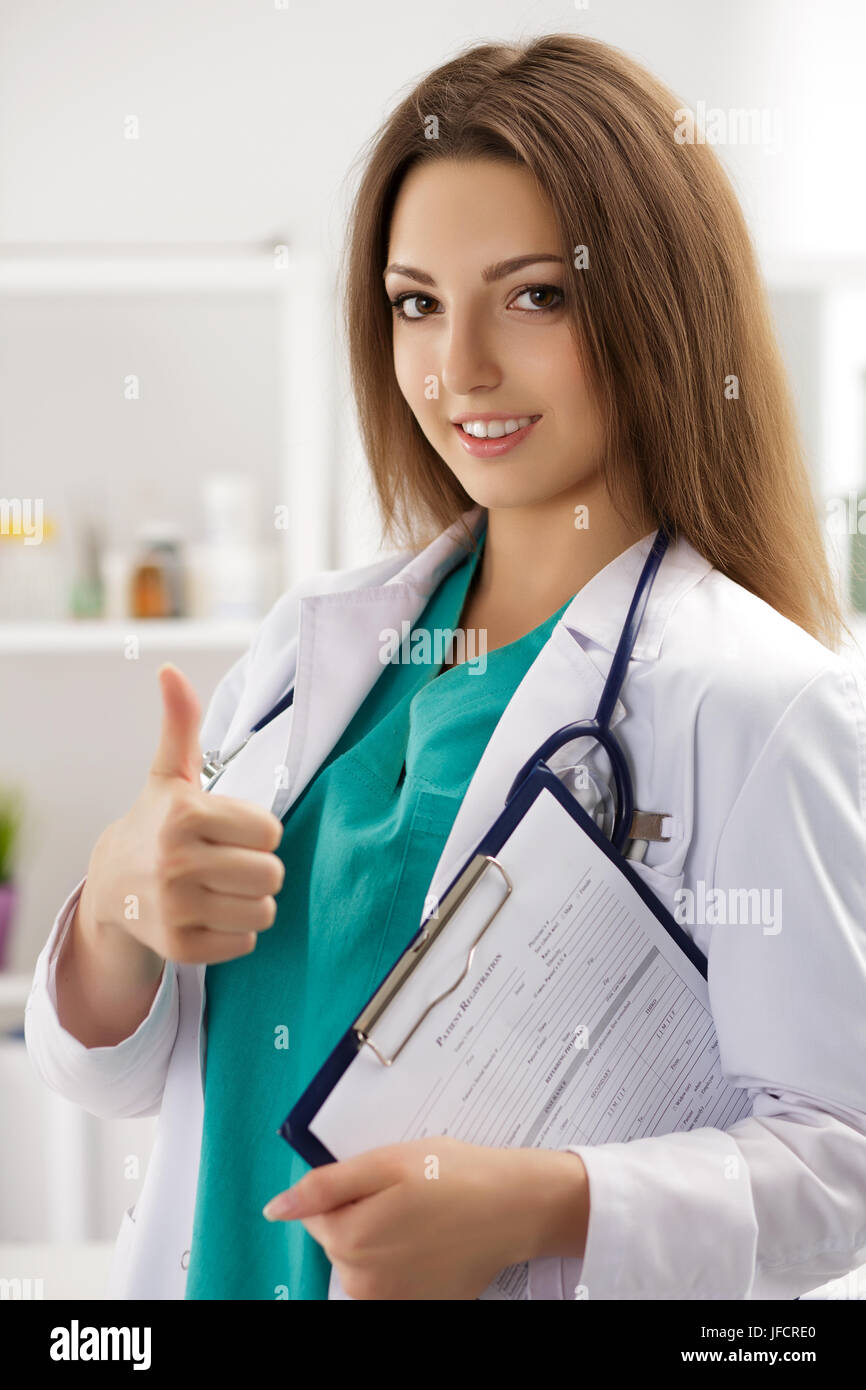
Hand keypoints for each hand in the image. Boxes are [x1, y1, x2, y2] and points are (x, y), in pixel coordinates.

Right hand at [80, 662, 285, 965]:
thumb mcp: (170, 774)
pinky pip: (247, 942)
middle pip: (273, 873)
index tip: (229, 830)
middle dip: (258, 867)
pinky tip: (208, 913)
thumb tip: (169, 670)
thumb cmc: (157, 823)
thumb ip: (180, 724)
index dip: (257, 830)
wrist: (112, 885)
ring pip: (264, 910)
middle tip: (229, 861)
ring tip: (221, 887)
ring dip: (251, 900)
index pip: (271, 831)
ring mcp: (176, 909)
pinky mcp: (180, 947)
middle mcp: (176, 863)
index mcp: (185, 816)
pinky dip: (235, 931)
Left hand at [263, 1136, 589, 1299]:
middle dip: (362, 1214)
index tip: (385, 1181)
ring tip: (422, 1217)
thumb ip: (326, 1186)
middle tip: (408, 1195)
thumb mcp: (386, 1162)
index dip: (348, 1190)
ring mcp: (389, 1303)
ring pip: (361, 1261)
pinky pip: (388, 1280)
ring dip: (381, 1238)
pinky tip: (431, 1243)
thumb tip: (275, 1210)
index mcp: (349, 1241)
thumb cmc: (453, 1175)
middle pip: (338, 1239)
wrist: (514, 1208)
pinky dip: (401, 1261)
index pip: (316, 1213)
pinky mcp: (415, 1308)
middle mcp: (361, 1284)